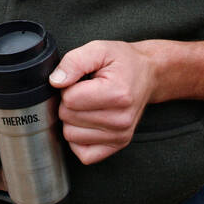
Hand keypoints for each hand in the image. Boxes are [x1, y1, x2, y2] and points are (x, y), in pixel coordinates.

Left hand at [49, 40, 156, 164]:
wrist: (148, 73)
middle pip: (68, 118)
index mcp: (117, 94)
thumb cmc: (123, 62)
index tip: (82, 81)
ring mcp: (121, 135)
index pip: (69, 99)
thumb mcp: (99, 49)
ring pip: (71, 135)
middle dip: (69, 102)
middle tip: (86, 91)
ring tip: (89, 104)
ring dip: (73, 120)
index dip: (68, 86)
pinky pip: (84, 154)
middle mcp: (121, 119)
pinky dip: (79, 139)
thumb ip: (74, 62)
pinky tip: (88, 122)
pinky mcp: (119, 145)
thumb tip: (55, 81)